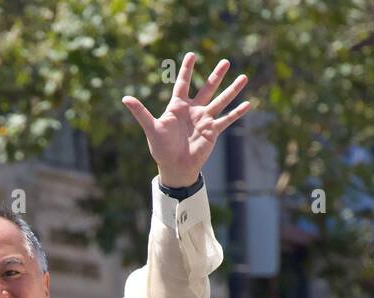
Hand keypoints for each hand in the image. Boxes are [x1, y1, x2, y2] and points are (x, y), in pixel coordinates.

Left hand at [122, 52, 249, 187]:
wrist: (175, 167)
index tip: (191, 54)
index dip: (186, 69)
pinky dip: (237, 113)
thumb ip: (140, 112)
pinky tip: (248, 104)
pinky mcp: (212, 131)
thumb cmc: (161, 149)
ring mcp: (204, 120)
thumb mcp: (151, 128)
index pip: (183, 83)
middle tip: (226, 61)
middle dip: (216, 75)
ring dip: (232, 90)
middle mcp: (193, 110)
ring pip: (220, 101)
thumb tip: (125, 98)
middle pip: (207, 88)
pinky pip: (227, 120)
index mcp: (177, 107)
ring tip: (244, 77)